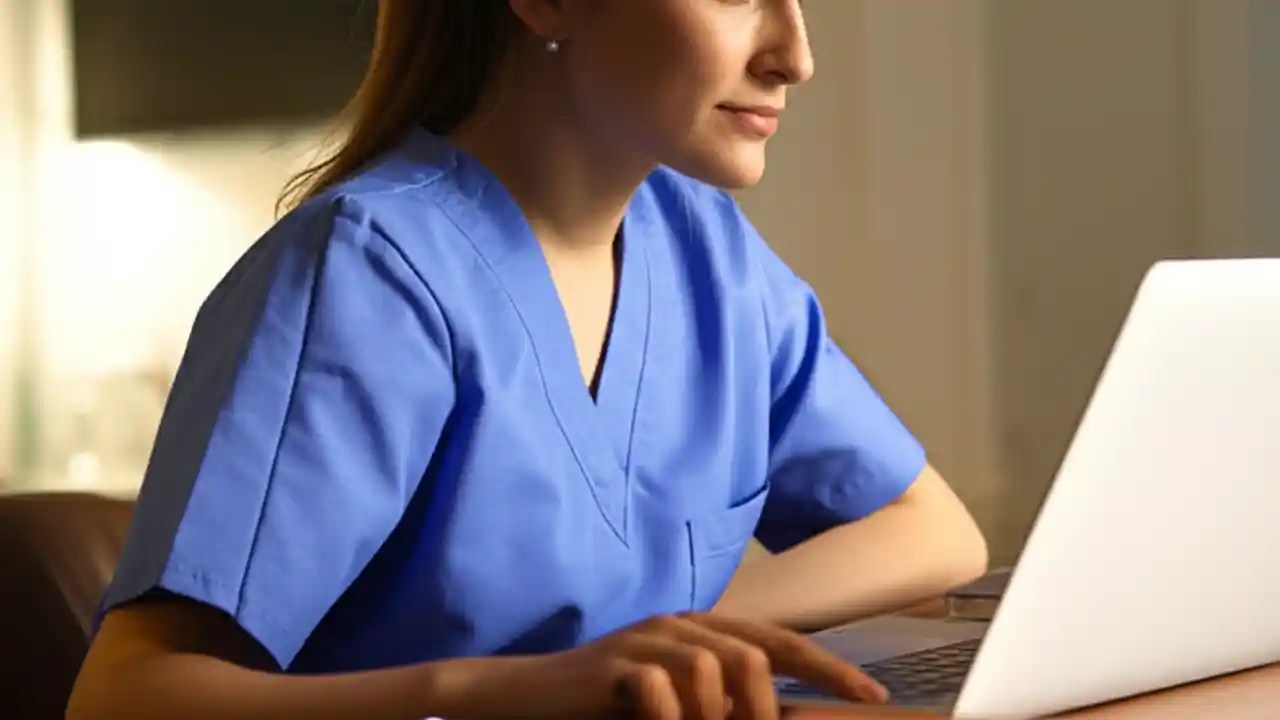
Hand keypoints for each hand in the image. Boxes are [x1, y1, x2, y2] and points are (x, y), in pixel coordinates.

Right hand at [507, 612, 886, 719]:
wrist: (529, 697)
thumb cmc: (610, 708)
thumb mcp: (679, 703)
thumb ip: (724, 704)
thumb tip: (780, 718)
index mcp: (701, 629)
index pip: (779, 641)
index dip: (828, 667)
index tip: (871, 696)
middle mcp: (679, 624)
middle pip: (753, 654)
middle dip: (763, 710)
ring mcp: (645, 639)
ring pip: (714, 672)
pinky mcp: (615, 664)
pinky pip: (661, 691)